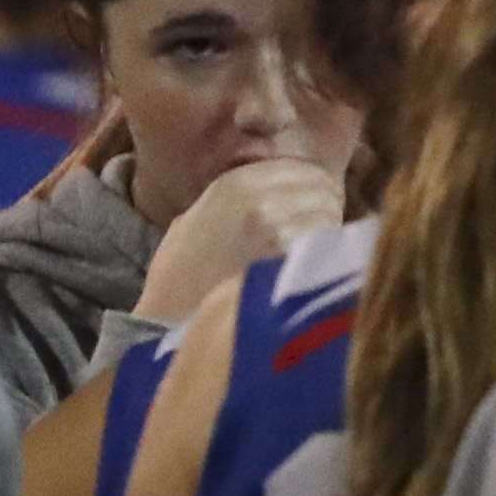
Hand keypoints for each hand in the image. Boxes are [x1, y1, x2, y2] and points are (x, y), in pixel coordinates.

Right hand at [137, 159, 345, 325]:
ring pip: (330, 214)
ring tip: (312, 257)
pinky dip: (328, 256)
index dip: (313, 191)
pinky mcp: (289, 257)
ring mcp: (275, 225)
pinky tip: (311, 273)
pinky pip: (328, 243)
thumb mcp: (192, 225)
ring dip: (328, 233)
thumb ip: (232, 202)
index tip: (312, 211)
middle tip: (317, 236)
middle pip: (323, 189)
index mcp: (233, 184)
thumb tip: (275, 192)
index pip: (302, 169)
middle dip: (325, 210)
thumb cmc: (178, 282)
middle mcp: (257, 196)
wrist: (166, 326)